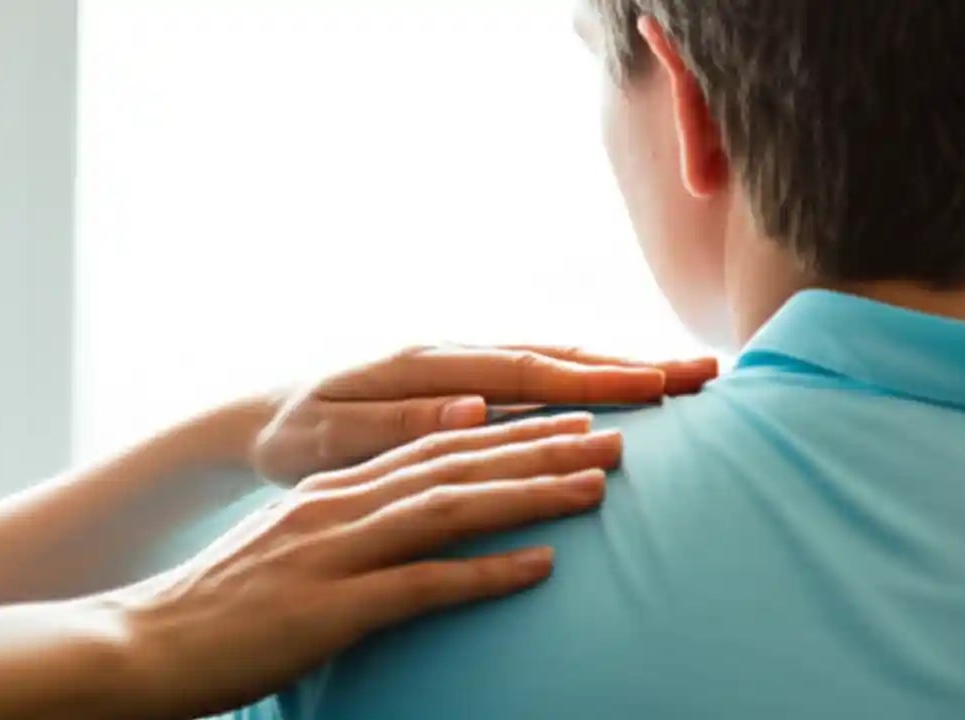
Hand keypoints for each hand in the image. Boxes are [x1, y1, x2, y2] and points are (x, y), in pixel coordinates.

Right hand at [99, 413, 618, 718]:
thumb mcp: (287, 553)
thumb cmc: (218, 608)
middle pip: (457, 462)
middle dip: (541, 447)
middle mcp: (339, 506)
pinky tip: (540, 566)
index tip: (570, 419)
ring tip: (596, 486)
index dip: (510, 432)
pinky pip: (423, 583)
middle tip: (612, 436)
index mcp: (331, 491)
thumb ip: (343, 535)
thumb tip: (402, 535)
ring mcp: (334, 551)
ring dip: (529, 493)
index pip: (435, 447)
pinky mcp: (329, 607)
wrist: (140, 645)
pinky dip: (486, 572)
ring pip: (449, 506)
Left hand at [251, 345, 715, 482]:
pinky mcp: (458, 382)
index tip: (655, 385)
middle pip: (553, 355)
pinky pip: (530, 375)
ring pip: (549, 360)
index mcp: (424, 366)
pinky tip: (613, 389)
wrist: (261, 417)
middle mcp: (450, 355)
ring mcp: (457, 365)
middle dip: (629, 364)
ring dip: (615, 366)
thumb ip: (398, 422)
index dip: (592, 379)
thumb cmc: (292, 434)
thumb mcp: (329, 436)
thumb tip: (474, 408)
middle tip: (704, 372)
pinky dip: (579, 378)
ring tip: (681, 376)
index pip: (524, 370)